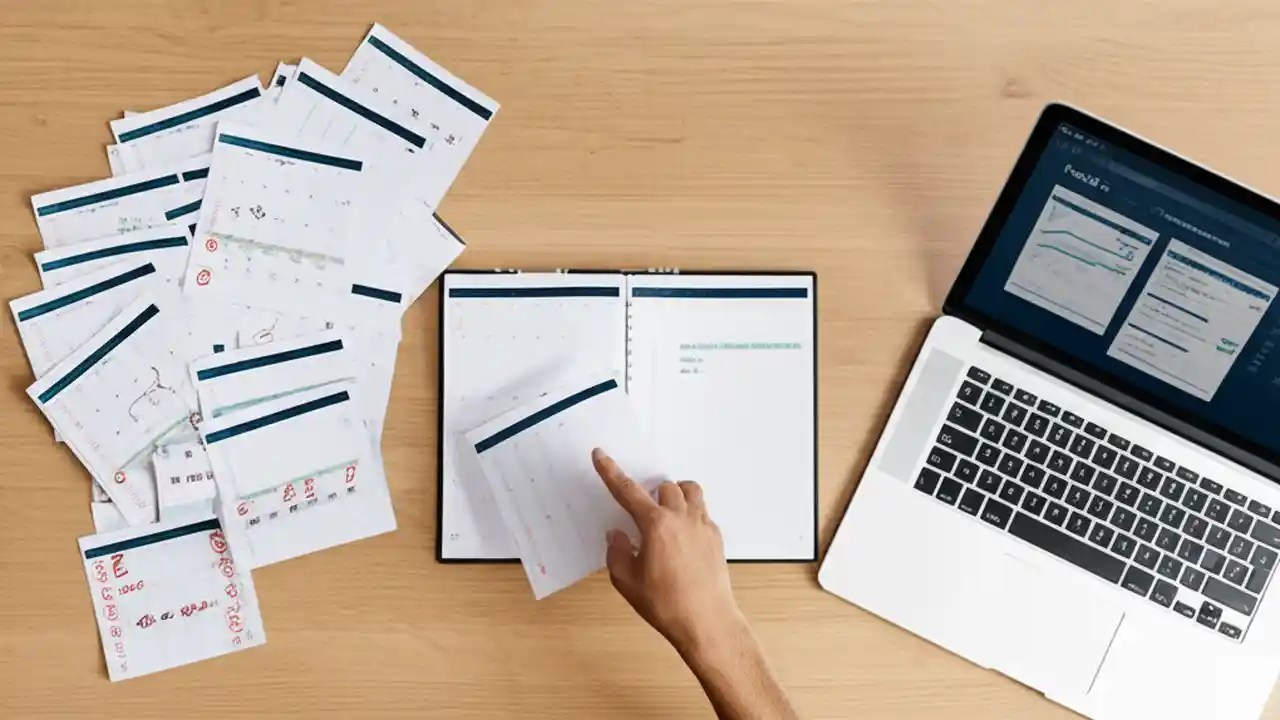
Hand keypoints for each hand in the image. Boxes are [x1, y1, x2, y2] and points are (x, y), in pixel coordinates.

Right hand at [592, 448, 747, 656]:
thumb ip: (617, 551)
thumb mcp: (626, 581)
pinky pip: (703, 512)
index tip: (601, 456)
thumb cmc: (666, 604)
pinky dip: (691, 515)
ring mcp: (703, 525)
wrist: (706, 622)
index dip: (611, 472)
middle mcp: (682, 518)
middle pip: (665, 486)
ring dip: (677, 495)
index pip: (628, 491)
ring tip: (667, 514)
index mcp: (656, 525)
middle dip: (651, 494)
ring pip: (691, 491)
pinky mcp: (716, 537)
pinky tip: (683, 538)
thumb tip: (617, 535)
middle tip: (642, 512)